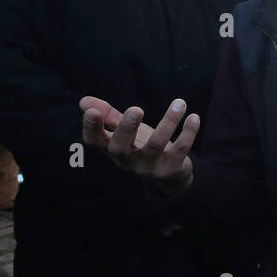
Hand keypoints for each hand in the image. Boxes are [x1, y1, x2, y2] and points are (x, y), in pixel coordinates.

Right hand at [80, 95, 198, 193]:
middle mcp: (127, 160)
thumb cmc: (141, 146)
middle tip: (136, 109)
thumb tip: (83, 100)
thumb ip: (108, 116)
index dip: (90, 128)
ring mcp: (148, 166)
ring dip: (168, 122)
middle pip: (120, 148)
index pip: (94, 141)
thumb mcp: (124, 132)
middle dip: (127, 128)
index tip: (91, 111)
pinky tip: (194, 116)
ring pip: (156, 145)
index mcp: (112, 149)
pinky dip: (188, 133)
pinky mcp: (170, 169)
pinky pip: (180, 150)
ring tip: (179, 103)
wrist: (169, 175)